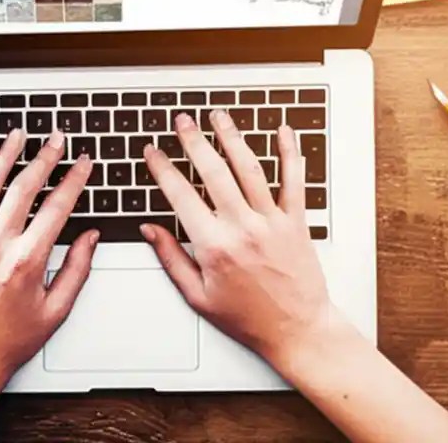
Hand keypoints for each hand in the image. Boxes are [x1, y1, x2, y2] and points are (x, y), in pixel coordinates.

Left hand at [0, 129, 99, 389]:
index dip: (74, 179)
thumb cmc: (9, 341)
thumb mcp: (56, 310)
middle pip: (23, 189)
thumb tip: (91, 237)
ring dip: (4, 157)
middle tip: (55, 139)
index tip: (83, 162)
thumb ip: (77, 269)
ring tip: (17, 136)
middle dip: (44, 158)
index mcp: (27, 261)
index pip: (57, 207)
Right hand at [141, 111, 335, 370]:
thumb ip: (171, 258)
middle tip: (182, 121)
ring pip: (249, 168)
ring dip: (232, 137)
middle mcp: (243, 228)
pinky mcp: (296, 222)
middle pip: (213, 172)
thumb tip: (150, 230)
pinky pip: (294, 180)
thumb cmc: (248, 318)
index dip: (162, 169)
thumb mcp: (198, 296)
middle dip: (193, 141)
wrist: (297, 330)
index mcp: (214, 246)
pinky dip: (290, 153)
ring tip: (219, 116)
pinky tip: (283, 132)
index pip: (180, 195)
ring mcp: (272, 222)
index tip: (153, 152)